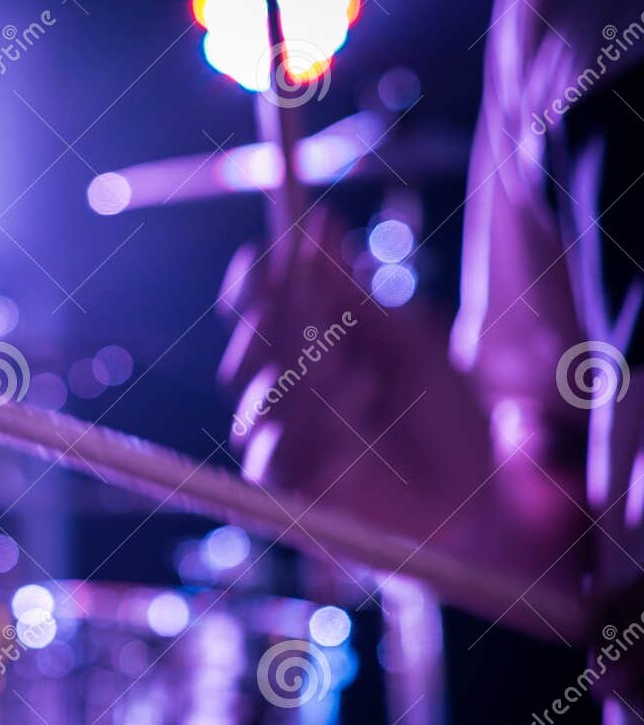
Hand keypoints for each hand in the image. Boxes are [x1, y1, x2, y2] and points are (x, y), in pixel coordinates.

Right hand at [217, 210, 499, 563]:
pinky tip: (362, 408)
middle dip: (272, 329)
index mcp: (303, 361)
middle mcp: (282, 405)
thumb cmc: (446, 421)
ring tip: (362, 372)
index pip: (256, 316)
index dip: (255, 284)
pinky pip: (285, 456)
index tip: (270, 250)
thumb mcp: (408, 343)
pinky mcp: (293, 498)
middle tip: (309, 307)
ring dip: (308, 381)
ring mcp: (282, 452)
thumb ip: (353, 294)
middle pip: (245, 358)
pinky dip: (325, 426)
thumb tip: (318, 224)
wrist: (480, 500)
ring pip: (262, 405)